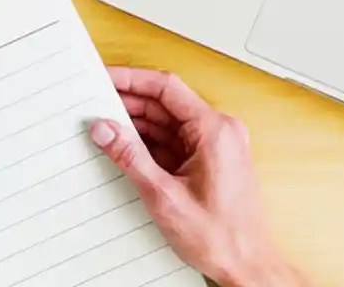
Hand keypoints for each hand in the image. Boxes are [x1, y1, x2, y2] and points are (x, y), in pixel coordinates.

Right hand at [90, 67, 308, 286]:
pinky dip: (149, 144)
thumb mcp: (164, 196)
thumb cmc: (221, 237)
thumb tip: (105, 129)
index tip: (106, 78)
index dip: (132, 79)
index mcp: (214, 130)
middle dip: (129, 104)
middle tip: (95, 105)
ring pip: (168, 123)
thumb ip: (131, 157)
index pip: (166, 88)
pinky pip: (175, 142)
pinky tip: (125, 149)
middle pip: (166, 104)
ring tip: (104, 127)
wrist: (247, 265)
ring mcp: (216, 145)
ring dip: (137, 125)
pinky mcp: (210, 161)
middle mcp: (219, 131)